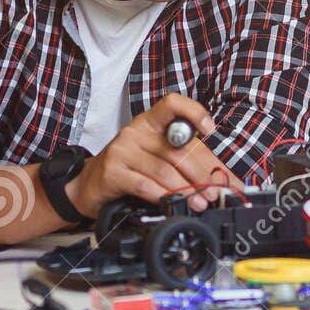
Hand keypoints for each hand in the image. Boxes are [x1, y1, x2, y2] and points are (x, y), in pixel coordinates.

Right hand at [68, 93, 234, 217]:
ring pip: (164, 170)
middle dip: (202, 173)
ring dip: (187, 190)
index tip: (209, 130)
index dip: (194, 113)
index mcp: (150, 122)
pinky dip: (163, 196)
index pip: (173, 104)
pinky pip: (145, 184)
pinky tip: (173, 204)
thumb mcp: (155, 156)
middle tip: (215, 191)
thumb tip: (221, 177)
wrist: (88, 185)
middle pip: (178, 149)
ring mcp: (123, 150)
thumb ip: (185, 160)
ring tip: (200, 203)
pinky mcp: (113, 171)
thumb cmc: (128, 169)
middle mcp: (136, 131)